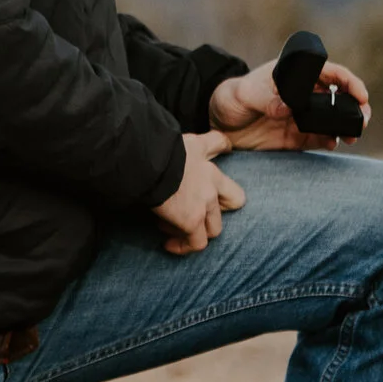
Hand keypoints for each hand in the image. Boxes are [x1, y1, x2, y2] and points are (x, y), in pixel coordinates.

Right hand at [154, 131, 245, 253]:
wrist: (148, 162)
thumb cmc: (150, 146)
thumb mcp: (165, 135)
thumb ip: (170, 139)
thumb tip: (153, 139)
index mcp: (201, 151)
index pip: (220, 144)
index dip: (223, 149)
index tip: (222, 152)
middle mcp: (210, 177)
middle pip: (234, 198)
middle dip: (219, 208)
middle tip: (196, 211)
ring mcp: (205, 201)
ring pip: (214, 227)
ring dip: (197, 230)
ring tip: (173, 227)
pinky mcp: (193, 220)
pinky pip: (197, 243)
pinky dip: (184, 246)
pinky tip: (169, 245)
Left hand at [209, 58, 372, 149]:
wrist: (218, 123)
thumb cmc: (231, 97)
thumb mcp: (245, 94)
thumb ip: (265, 99)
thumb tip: (287, 107)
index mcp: (295, 74)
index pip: (329, 73)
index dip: (349, 81)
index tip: (361, 94)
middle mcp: (303, 94)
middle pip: (338, 97)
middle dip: (355, 106)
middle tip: (363, 118)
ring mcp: (301, 116)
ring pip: (333, 119)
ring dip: (346, 125)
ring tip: (353, 135)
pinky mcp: (296, 137)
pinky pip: (319, 139)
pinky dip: (329, 141)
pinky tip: (332, 144)